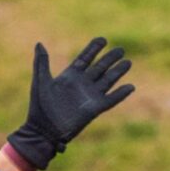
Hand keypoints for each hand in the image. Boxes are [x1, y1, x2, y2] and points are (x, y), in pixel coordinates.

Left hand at [6, 37, 133, 170]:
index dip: (93, 49)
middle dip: (110, 58)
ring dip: (118, 71)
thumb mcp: (41, 82)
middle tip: (120, 49)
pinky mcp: (95, 109)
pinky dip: (121, 93)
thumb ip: (41, 63)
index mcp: (69, 76)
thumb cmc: (39, 108)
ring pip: (108, 80)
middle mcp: (82, 84)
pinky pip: (111, 99)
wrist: (43, 131)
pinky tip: (131, 87)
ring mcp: (90, 96)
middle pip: (100, 67)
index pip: (85, 58)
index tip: (102, 39)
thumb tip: (39, 43)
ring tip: (128, 62)